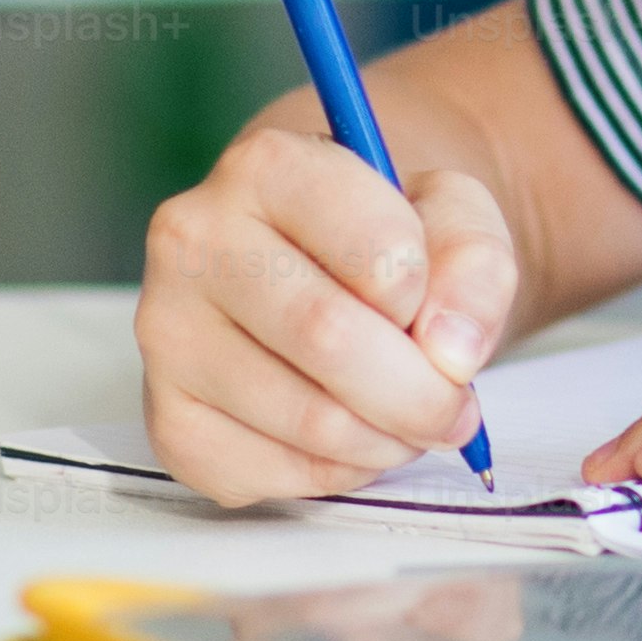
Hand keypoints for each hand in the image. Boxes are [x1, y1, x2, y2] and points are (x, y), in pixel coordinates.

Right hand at [136, 117, 517, 503]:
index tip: (430, 309)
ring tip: (402, 418)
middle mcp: (193, 240)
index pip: (380, 253)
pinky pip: (269, 474)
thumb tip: (449, 352)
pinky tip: (344, 436)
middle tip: (454, 409)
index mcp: (266, 167)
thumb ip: (475, 263)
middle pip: (330, 339)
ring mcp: (166, 333)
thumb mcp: (452, 216)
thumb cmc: (385, 241)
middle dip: (420, 395)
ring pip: (306, 419)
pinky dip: (332, 473)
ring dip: (384, 440)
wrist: (317, 274)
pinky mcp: (167, 418)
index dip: (430, 301)